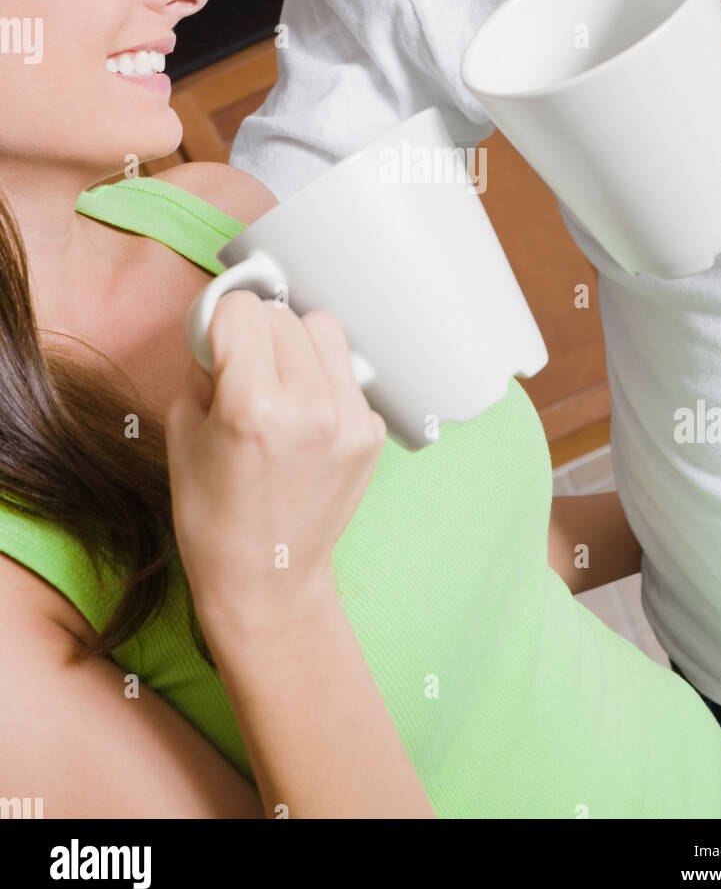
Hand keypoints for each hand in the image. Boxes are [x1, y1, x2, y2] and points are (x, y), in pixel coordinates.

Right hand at [164, 291, 386, 628]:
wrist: (268, 579)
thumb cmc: (214, 514)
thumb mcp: (183, 431)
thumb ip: (204, 365)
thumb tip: (223, 324)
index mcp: (252, 405)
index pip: (242, 309)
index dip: (220, 323)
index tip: (214, 343)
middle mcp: (309, 406)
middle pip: (283, 315)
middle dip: (256, 333)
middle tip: (242, 372)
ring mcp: (348, 419)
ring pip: (323, 330)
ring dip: (296, 347)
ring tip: (279, 388)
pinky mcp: (370, 431)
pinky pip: (344, 372)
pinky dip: (323, 382)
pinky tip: (304, 422)